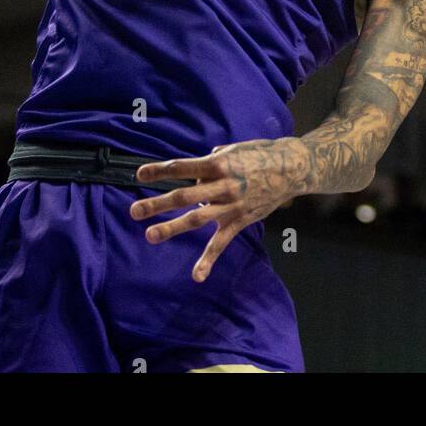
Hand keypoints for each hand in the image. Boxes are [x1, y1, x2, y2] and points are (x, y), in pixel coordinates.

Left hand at [131, 137, 305, 282]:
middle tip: (134, 211)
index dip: (160, 171)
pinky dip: (208, 260)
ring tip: (150, 235)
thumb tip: (194, 174)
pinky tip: (196, 276)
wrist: (291, 169)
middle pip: (184, 195)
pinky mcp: (240, 221)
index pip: (182, 167)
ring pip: (197, 219)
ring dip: (172, 228)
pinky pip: (221, 243)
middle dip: (157, 203)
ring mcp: (230, 205)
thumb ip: (211, 160)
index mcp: (218, 163)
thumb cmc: (260, 154)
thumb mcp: (233, 149)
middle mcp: (222, 185)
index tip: (139, 174)